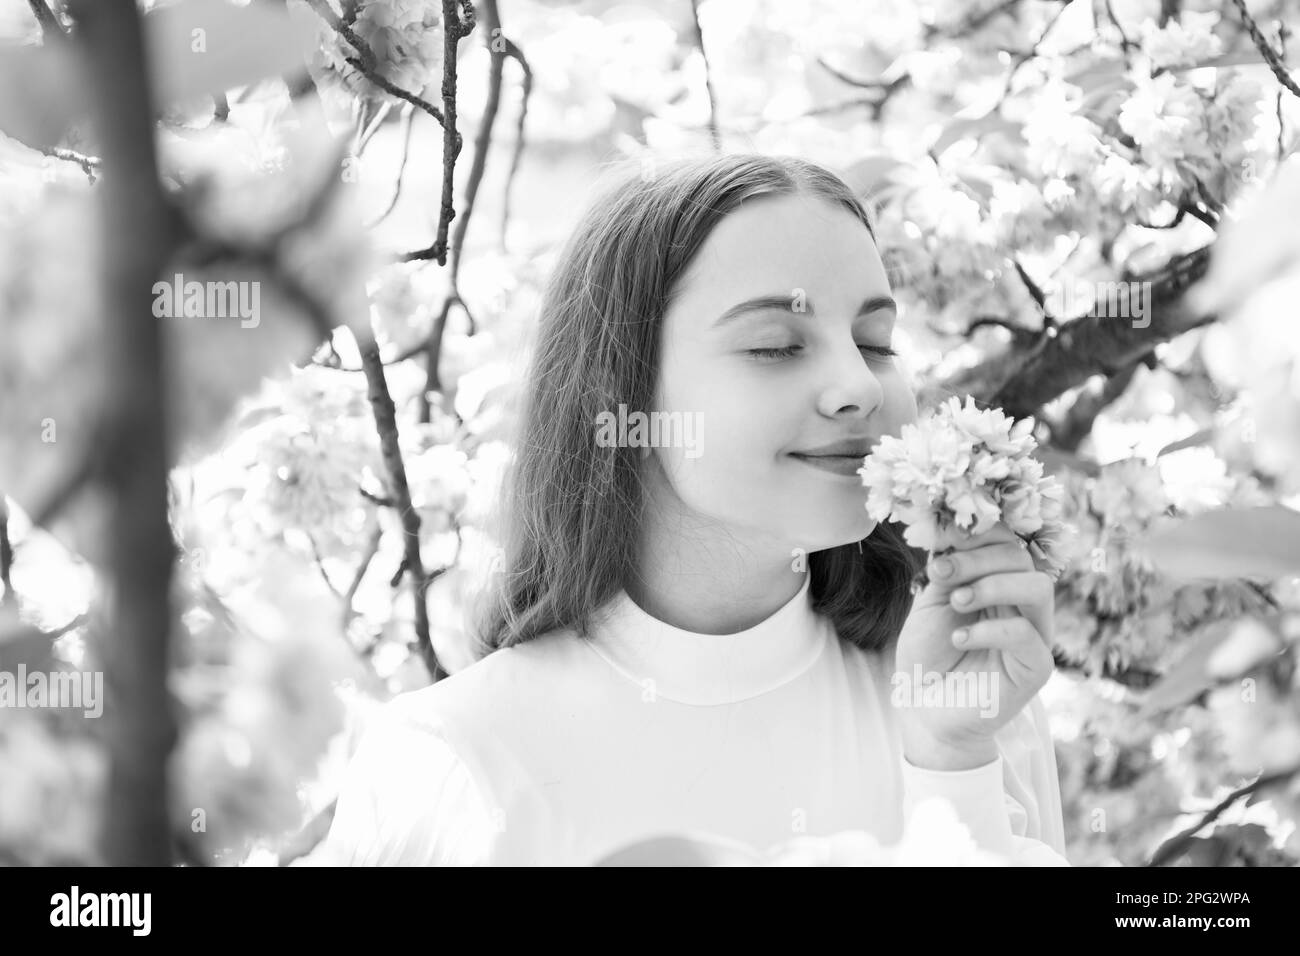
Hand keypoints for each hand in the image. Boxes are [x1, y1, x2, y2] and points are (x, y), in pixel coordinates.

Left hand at [892, 520, 1055, 770]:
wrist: (923, 707)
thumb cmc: (928, 654)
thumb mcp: (932, 602)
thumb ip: (949, 569)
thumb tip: (954, 527)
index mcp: (999, 583)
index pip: (1006, 542)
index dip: (975, 537)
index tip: (939, 547)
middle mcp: (1022, 605)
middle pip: (1022, 558)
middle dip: (978, 558)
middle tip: (942, 574)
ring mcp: (1034, 635)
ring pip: (1039, 588)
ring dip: (993, 586)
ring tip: (957, 601)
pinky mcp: (1035, 668)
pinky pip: (1027, 636)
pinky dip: (990, 630)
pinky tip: (959, 639)